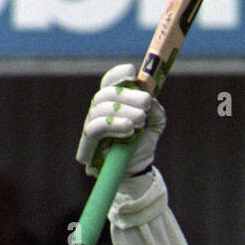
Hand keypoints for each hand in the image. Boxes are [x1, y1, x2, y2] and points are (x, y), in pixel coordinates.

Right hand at [76, 63, 165, 177]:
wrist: (137, 171)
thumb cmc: (142, 144)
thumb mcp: (154, 124)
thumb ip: (155, 110)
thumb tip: (150, 99)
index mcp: (112, 102)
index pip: (109, 82)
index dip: (118, 74)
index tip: (133, 73)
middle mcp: (98, 110)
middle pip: (106, 94)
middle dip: (127, 95)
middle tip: (146, 102)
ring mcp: (91, 125)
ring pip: (100, 109)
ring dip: (123, 110)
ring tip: (141, 119)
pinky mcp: (88, 143)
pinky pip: (95, 128)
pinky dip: (112, 124)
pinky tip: (129, 128)